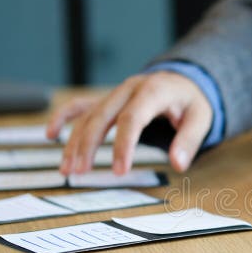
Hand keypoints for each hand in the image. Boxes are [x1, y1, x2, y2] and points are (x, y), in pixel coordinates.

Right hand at [47, 71, 212, 174]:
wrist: (184, 80)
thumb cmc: (191, 101)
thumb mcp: (200, 118)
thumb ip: (189, 141)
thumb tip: (178, 164)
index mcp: (152, 91)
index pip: (132, 119)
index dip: (123, 145)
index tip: (119, 171)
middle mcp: (128, 89)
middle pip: (102, 116)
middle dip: (89, 145)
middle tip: (81, 172)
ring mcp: (115, 94)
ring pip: (88, 115)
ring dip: (74, 141)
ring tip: (67, 169)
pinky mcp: (108, 100)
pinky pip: (81, 105)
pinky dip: (64, 117)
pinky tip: (51, 134)